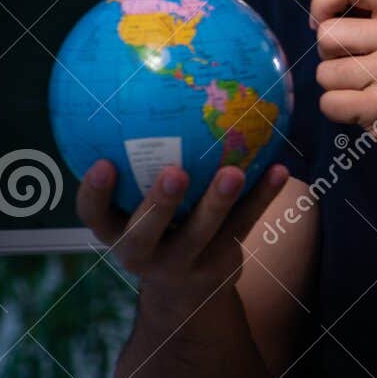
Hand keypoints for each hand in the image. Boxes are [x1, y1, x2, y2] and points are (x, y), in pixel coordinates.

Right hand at [78, 159, 289, 309]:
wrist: (184, 290)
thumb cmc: (156, 226)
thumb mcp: (134, 205)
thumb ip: (136, 162)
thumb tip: (145, 87)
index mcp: (116, 232)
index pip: (94, 216)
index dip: (95, 193)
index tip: (102, 163)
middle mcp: (143, 252)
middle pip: (145, 233)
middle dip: (159, 205)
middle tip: (175, 173)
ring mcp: (184, 262)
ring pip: (202, 234)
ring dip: (219, 203)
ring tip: (234, 173)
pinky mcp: (221, 264)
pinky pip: (244, 225)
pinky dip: (263, 196)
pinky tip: (281, 169)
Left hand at [308, 0, 376, 183]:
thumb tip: (324, 11)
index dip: (324, 0)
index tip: (323, 20)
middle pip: (327, 34)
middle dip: (330, 54)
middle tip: (355, 66)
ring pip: (324, 72)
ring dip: (337, 86)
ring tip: (366, 91)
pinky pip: (329, 103)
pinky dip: (339, 111)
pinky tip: (365, 111)